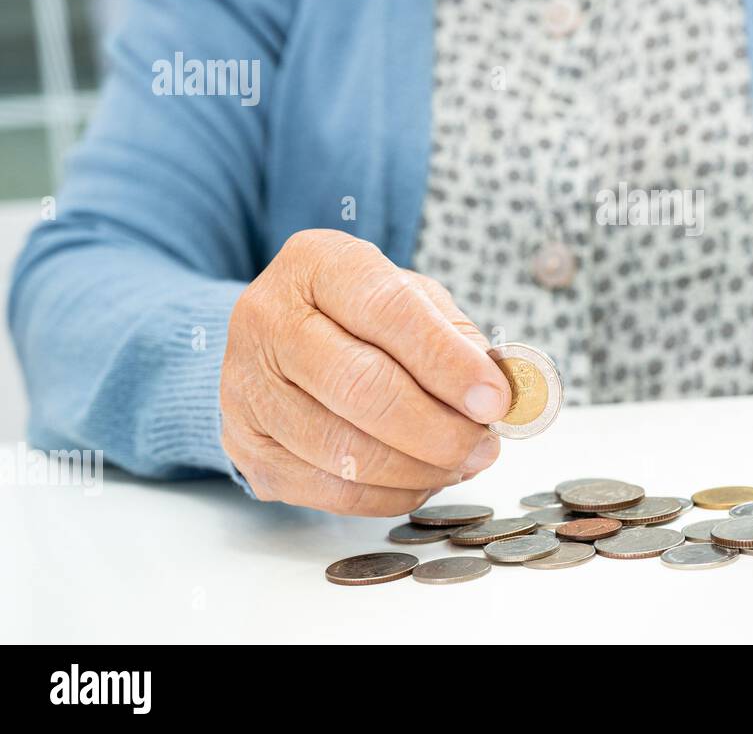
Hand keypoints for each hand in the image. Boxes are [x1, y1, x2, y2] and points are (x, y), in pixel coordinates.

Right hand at [219, 229, 511, 514]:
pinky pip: (329, 491)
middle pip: (360, 387)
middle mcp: (268, 320)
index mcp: (317, 264)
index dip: (447, 362)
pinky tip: (422, 478)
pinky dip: (390, 494)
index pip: (387, 311)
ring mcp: (248, 387)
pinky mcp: (247, 447)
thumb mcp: (414, 298)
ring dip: (419, 468)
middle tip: (484, 443)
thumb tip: (499, 396)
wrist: (284, 339)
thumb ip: (457, 339)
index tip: (495, 398)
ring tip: (460, 461)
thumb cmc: (364, 315)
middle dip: (437, 427)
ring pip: (343, 450)